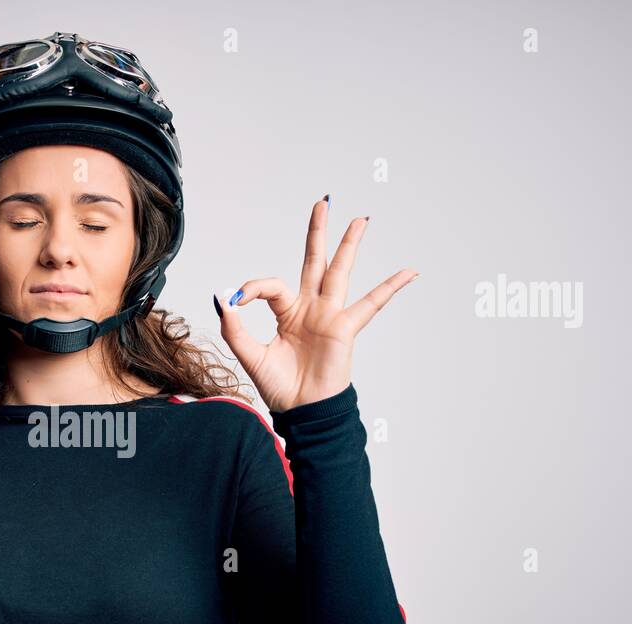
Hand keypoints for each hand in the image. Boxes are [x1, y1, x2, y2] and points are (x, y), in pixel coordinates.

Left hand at [214, 195, 417, 411]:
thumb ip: (234, 328)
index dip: (252, 288)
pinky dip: (391, 288)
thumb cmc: (280, 387)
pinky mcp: (345, 327)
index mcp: (287, 312)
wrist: (301, 410)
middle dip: (318, 232)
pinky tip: (409, 272)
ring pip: (340, 272)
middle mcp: (310, 308)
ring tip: (360, 220)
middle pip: (315, 261)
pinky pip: (372, 304)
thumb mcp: (249, 355)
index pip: (271, 286)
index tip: (236, 300)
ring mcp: (329, 315)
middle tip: (322, 203)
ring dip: (349, 244)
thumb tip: (222, 299)